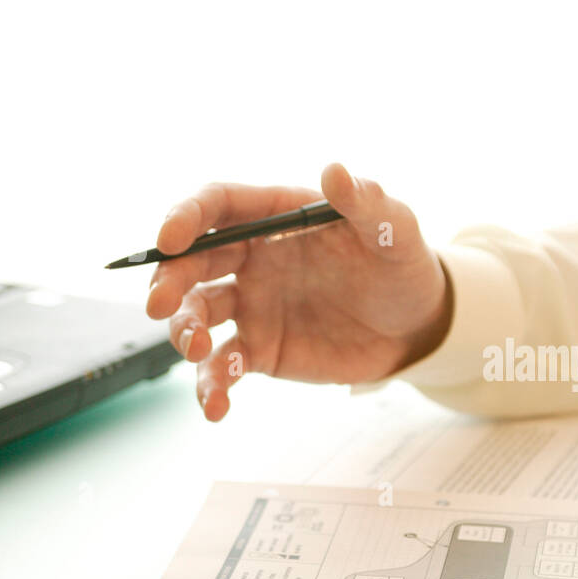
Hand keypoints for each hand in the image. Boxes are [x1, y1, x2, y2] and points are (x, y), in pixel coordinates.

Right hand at [145, 164, 451, 419]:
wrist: (417, 326)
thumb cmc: (403, 264)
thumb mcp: (394, 230)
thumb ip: (364, 202)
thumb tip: (335, 171)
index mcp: (275, 217)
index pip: (217, 206)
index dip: (185, 218)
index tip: (167, 240)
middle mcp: (252, 258)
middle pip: (191, 263)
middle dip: (168, 282)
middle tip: (160, 306)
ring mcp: (252, 305)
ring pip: (198, 314)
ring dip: (184, 331)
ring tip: (196, 351)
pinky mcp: (261, 348)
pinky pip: (223, 366)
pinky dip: (211, 386)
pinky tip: (215, 407)